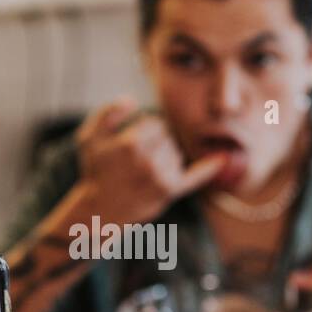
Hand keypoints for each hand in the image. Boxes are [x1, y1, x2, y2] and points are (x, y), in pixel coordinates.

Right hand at [76, 97, 226, 224]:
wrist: (100, 212)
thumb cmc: (95, 172)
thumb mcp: (89, 138)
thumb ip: (106, 113)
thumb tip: (132, 99)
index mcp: (130, 143)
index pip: (154, 123)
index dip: (145, 130)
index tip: (132, 142)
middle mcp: (147, 160)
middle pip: (167, 136)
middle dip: (157, 142)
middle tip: (138, 160)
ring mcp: (161, 176)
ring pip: (176, 152)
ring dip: (166, 156)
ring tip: (146, 171)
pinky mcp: (170, 191)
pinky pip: (194, 176)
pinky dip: (209, 167)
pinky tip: (222, 158)